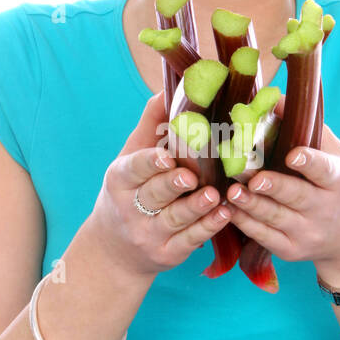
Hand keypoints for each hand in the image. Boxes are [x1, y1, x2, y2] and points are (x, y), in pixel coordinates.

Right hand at [87, 91, 232, 277]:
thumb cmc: (129, 192)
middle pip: (155, 194)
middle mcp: (131, 208)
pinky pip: (190, 240)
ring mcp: (149, 234)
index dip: (149, 163)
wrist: (115, 250)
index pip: (134, 169)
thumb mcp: (130, 158)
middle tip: (193, 177)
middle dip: (174, 185)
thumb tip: (170, 85)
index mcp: (120, 180)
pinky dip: (208, 228)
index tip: (166, 157)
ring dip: (197, 207)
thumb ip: (152, 125)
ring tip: (215, 195)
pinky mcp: (168, 254)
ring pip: (176, 219)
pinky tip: (224, 215)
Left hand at [223, 115, 339, 283]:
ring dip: (251, 205)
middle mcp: (324, 210)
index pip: (325, 171)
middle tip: (251, 176)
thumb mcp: (337, 157)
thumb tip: (274, 98)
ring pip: (275, 218)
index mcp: (338, 182)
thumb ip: (307, 129)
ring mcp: (307, 233)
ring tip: (231, 191)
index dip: (309, 163)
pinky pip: (265, 237)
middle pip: (296, 197)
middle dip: (273, 187)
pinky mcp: (290, 249)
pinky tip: (229, 209)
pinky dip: (245, 223)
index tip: (293, 155)